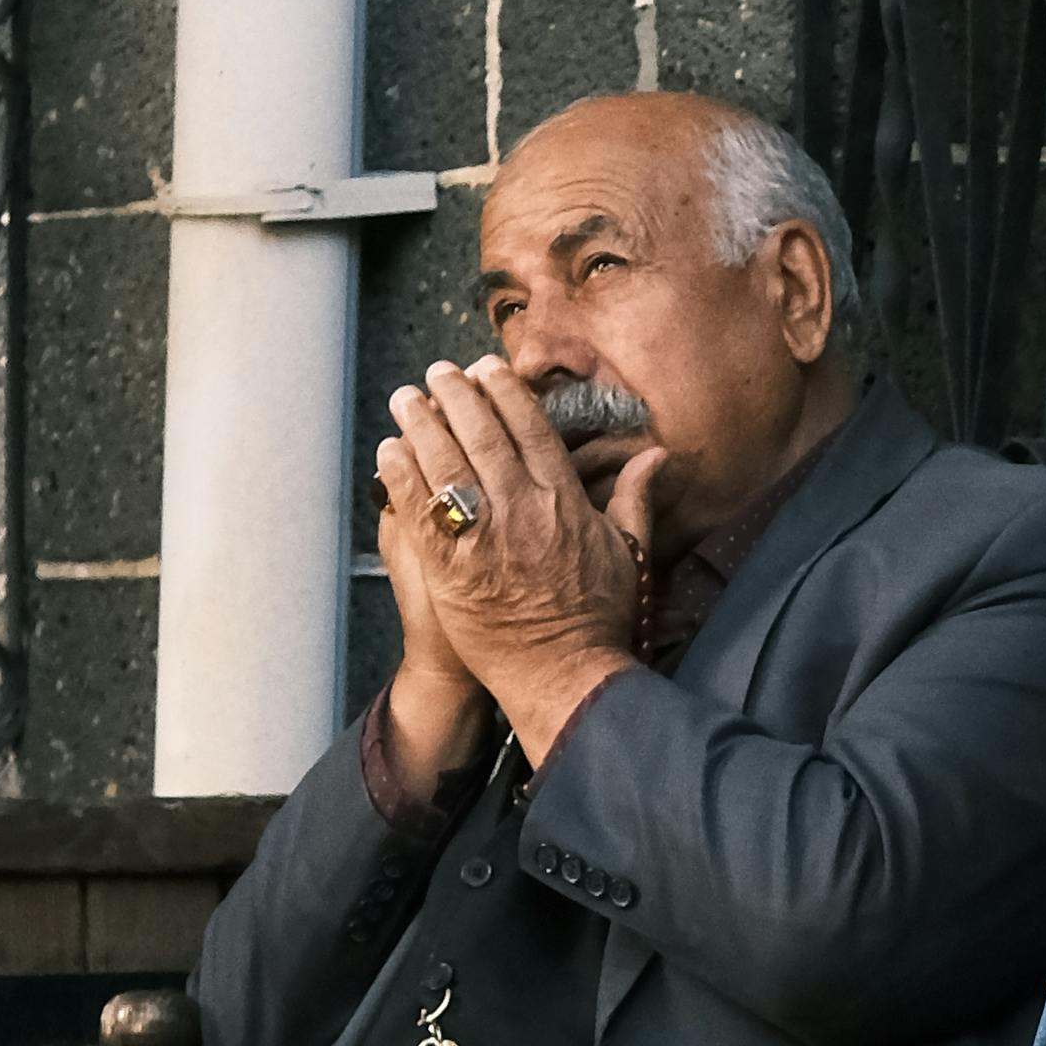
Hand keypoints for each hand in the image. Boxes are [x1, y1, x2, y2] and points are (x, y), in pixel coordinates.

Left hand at [381, 355, 654, 765]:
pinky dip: (401, 475)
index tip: (486, 370)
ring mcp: (482, 537)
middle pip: (481, 434)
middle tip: (438, 373)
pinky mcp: (449, 567)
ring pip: (444, 462)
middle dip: (455, 395)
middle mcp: (521, 509)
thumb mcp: (629, 552)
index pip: (528, 428)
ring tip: (406, 399)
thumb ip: (635, 497)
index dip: (503, 392)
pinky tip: (389, 451)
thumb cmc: (598, 618)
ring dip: (420, 423)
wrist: (565, 675)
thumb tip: (657, 455)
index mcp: (563, 500)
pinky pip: (417, 508)